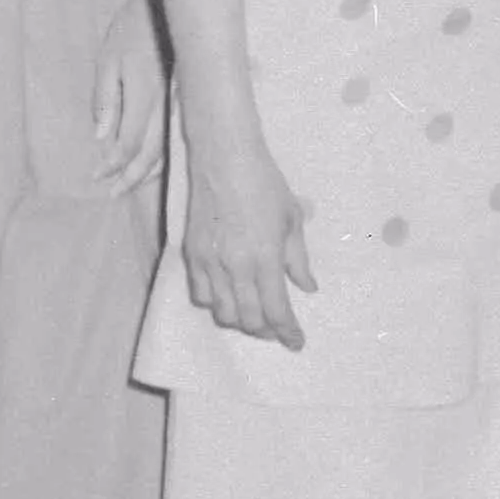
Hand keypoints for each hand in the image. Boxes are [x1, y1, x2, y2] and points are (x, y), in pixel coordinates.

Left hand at [91, 8, 167, 190]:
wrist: (163, 8)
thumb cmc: (130, 31)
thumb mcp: (107, 61)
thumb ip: (105, 101)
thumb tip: (100, 138)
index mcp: (144, 97)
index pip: (128, 144)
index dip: (113, 165)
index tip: (96, 176)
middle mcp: (164, 106)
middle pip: (151, 155)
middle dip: (130, 178)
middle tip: (112, 193)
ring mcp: (176, 104)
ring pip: (166, 149)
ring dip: (147, 172)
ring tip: (128, 185)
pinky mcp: (181, 101)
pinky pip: (172, 137)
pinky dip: (161, 156)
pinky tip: (151, 163)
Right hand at [180, 123, 314, 348]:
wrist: (224, 156)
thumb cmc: (264, 183)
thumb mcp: (291, 219)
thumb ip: (298, 259)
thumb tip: (307, 288)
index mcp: (266, 257)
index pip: (277, 311)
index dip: (288, 332)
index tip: (297, 342)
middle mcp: (236, 265)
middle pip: (249, 320)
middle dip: (266, 331)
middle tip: (278, 329)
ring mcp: (210, 261)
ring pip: (223, 313)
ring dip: (241, 321)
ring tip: (253, 316)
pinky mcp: (192, 253)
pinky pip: (201, 294)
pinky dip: (216, 303)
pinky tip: (228, 296)